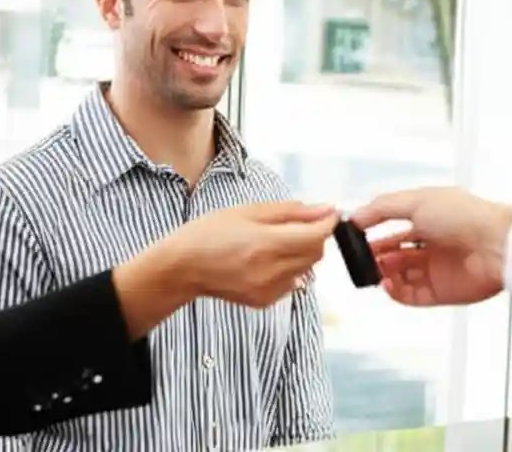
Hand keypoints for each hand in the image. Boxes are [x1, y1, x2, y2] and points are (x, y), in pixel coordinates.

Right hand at [171, 201, 337, 307]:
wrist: (183, 268)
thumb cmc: (210, 232)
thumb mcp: (249, 211)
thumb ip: (291, 212)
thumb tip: (324, 210)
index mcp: (267, 244)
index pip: (317, 236)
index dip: (328, 223)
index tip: (328, 213)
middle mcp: (272, 271)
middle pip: (316, 253)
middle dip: (315, 236)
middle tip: (298, 224)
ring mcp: (269, 290)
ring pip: (307, 269)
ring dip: (301, 252)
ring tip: (276, 241)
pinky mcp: (265, 301)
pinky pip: (292, 283)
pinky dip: (289, 269)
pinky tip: (266, 260)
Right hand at [351, 187, 511, 306]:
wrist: (498, 246)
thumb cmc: (465, 216)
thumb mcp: (417, 201)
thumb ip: (382, 208)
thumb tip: (356, 215)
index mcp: (429, 217)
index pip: (394, 225)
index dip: (374, 230)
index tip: (354, 234)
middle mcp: (433, 243)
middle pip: (395, 253)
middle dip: (375, 255)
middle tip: (359, 257)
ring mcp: (437, 269)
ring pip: (400, 275)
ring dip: (383, 274)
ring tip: (372, 271)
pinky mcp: (442, 292)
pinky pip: (412, 296)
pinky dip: (396, 293)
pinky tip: (386, 284)